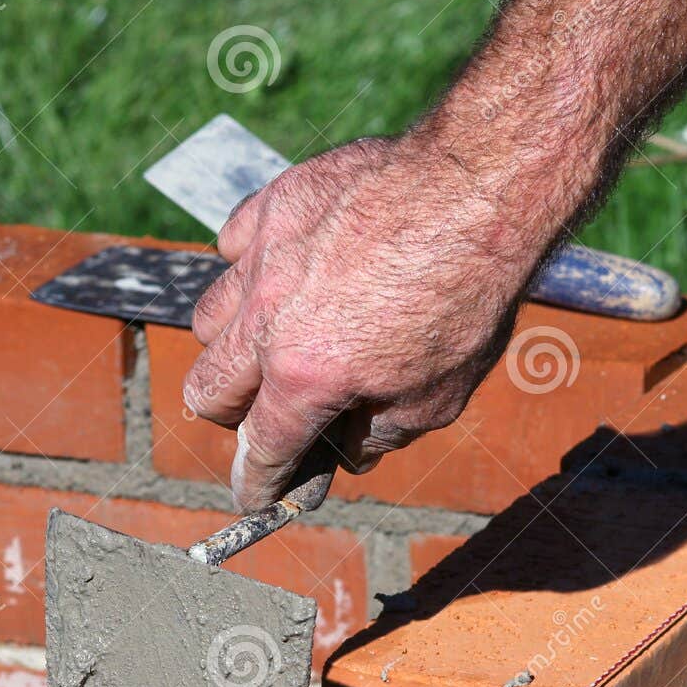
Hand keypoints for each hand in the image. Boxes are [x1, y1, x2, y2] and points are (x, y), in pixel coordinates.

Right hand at [182, 132, 540, 511]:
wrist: (479, 191)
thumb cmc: (468, 299)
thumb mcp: (438, 397)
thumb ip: (382, 434)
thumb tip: (352, 450)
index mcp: (306, 378)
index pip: (261, 449)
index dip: (258, 483)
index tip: (256, 494)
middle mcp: (268, 321)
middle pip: (207, 390)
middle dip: (232, 418)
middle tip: (268, 415)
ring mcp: (263, 258)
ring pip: (208, 319)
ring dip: (233, 345)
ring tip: (274, 342)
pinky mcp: (272, 206)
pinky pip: (231, 247)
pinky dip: (247, 269)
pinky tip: (283, 273)